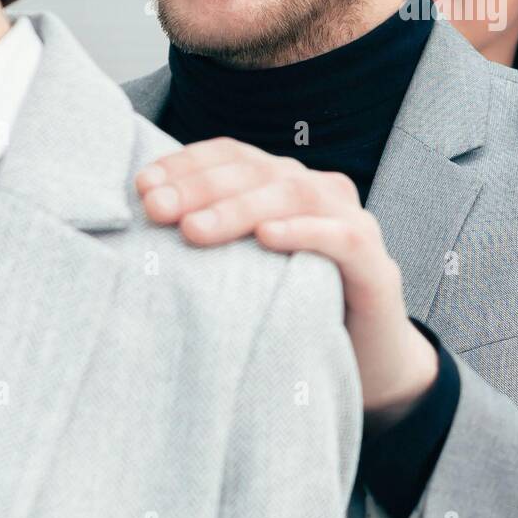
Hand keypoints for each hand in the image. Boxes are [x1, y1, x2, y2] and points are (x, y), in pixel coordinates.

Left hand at [135, 138, 436, 431]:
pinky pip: (340, 236)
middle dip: (201, 186)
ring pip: (294, 194)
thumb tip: (142, 221)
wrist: (370, 362)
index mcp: (287, 183)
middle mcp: (321, 191)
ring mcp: (352, 222)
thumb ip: (212, 238)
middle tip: (156, 209)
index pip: (234, 155)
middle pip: (257, 171)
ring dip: (239, 208)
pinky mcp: (375, 263)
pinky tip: (267, 238)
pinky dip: (303, 231)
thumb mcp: (246, 268)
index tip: (141, 185)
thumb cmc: (295, 309)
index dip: (187, 163)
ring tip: (194, 230)